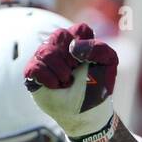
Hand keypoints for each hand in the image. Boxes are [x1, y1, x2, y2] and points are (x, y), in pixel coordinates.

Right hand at [23, 23, 117, 141]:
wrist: (87, 112)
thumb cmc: (98, 86)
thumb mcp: (109, 64)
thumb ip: (100, 49)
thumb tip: (73, 48)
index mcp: (79, 40)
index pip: (80, 29)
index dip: (85, 45)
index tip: (88, 62)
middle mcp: (59, 45)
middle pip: (59, 35)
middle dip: (71, 58)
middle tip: (76, 72)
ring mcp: (44, 57)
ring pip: (46, 51)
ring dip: (61, 70)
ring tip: (67, 82)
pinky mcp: (32, 71)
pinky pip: (35, 67)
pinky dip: (49, 78)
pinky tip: (56, 86)